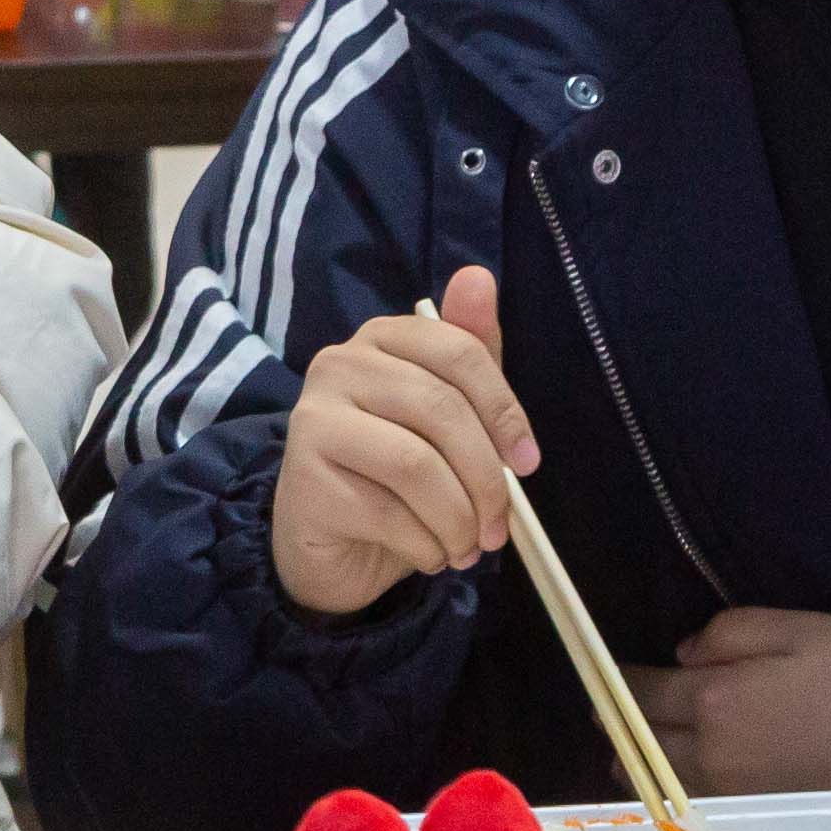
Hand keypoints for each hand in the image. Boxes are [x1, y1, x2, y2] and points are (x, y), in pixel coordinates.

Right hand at [270, 266, 534, 619]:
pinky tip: (428, 555)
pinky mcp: (304, 479)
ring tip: (466, 548)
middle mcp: (338, 365)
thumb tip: (479, 275)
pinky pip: (389, 513)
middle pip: (441, 409)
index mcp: (380, 338)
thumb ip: (470, 354)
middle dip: (486, 479)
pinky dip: (426, 546)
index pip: (460, 353)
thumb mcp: (444, 415)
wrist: (327, 544)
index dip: (504, 411)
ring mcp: (314, 420)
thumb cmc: (393, 474)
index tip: (527, 463)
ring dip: (459, 520)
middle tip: (499, 529)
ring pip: (417, 465)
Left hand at [624, 606, 830, 797]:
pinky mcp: (752, 819)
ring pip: (653, 784)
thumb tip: (682, 653)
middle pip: (630, 747)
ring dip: (643, 761)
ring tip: (658, 740)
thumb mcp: (802, 629)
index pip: (634, 693)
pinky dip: (676, 789)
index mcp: (714, 702)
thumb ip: (730, 632)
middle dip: (622, 724)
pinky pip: (689, 805)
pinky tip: (694, 770)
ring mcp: (729, 796)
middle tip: (632, 706)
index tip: (614, 671)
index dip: (617, 679)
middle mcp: (709, 757)